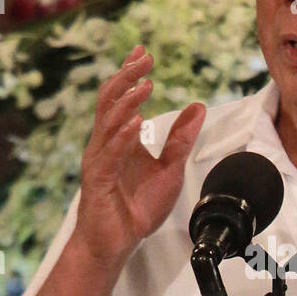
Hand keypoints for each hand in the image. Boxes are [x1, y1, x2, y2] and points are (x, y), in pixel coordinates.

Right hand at [75, 45, 205, 264]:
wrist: (116, 244)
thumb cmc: (137, 208)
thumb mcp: (170, 169)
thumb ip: (181, 139)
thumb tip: (198, 106)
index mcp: (120, 139)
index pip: (121, 98)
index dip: (130, 74)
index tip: (143, 52)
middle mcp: (105, 144)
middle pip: (110, 101)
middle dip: (126, 77)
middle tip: (145, 59)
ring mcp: (99, 160)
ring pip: (107, 123)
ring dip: (126, 101)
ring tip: (145, 84)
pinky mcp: (98, 180)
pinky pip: (109, 154)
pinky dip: (123, 136)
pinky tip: (137, 122)